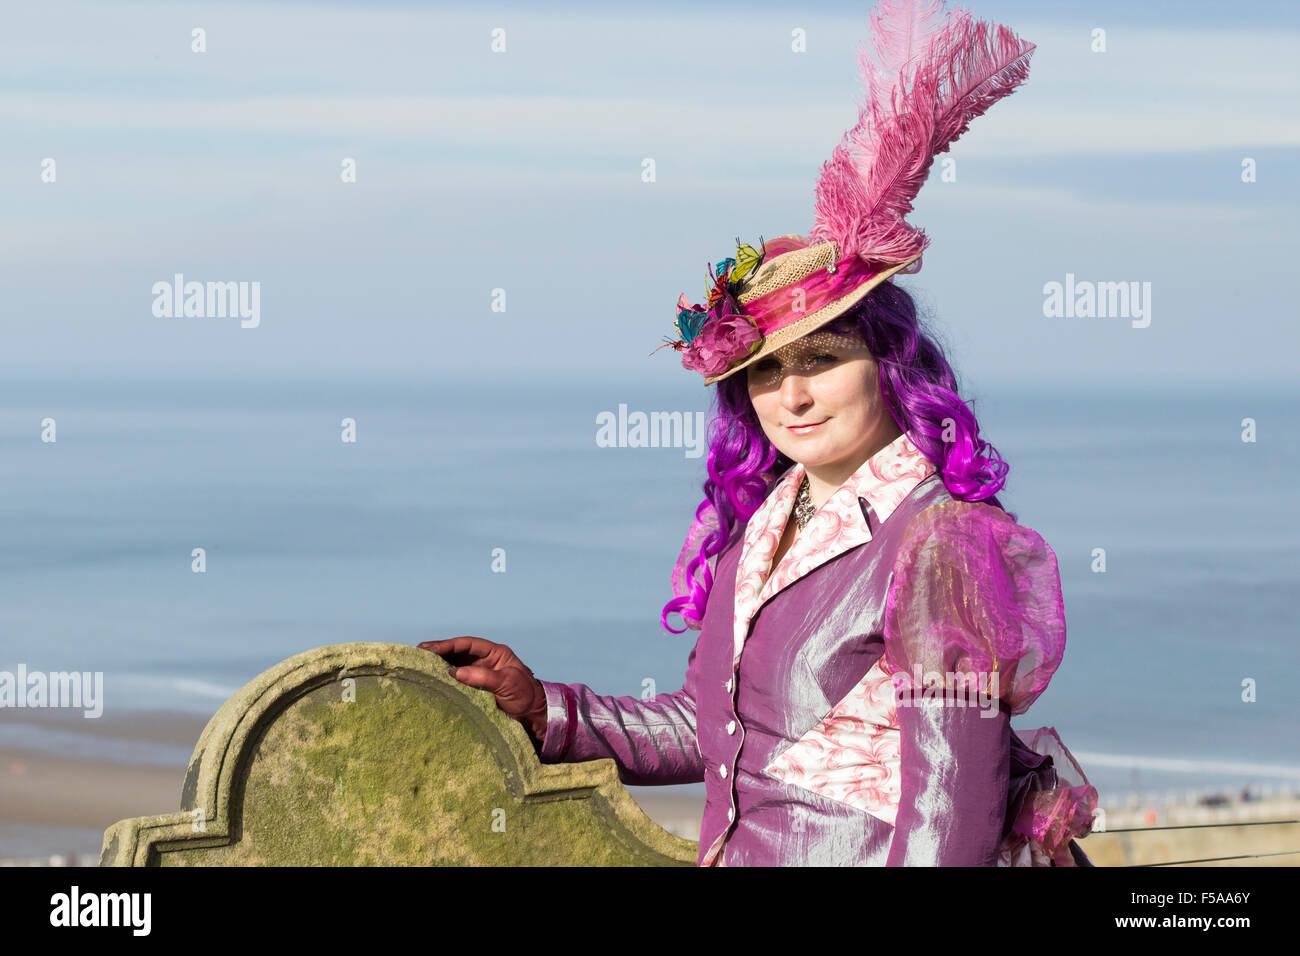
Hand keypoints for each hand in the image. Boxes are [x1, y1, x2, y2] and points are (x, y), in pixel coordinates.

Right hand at [418, 636, 547, 742]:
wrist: (532, 717)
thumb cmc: (525, 696)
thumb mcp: (508, 684)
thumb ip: (484, 677)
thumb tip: (456, 672)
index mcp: (495, 653)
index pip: (469, 644)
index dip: (450, 645)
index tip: (431, 648)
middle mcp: (484, 661)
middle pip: (458, 653)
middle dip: (439, 652)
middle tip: (418, 651)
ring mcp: (479, 674)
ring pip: (455, 665)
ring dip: (439, 665)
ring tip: (419, 664)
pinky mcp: (474, 689)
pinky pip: (457, 681)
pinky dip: (444, 680)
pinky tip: (431, 680)